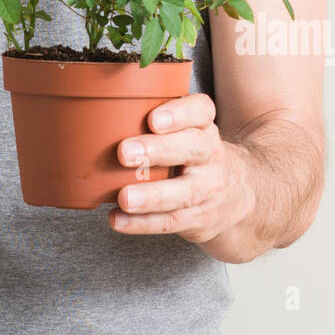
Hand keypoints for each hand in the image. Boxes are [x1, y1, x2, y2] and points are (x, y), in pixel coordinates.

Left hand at [108, 92, 254, 246]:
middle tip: (124, 152)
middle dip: (158, 150)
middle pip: (193, 148)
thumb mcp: (187, 128)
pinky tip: (118, 219)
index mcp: (204, 125)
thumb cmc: (193, 152)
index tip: (153, 119)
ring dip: (151, 196)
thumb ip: (152, 117)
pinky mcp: (199, 218)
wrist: (239, 194)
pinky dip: (142, 223)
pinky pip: (171, 221)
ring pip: (184, 192)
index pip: (200, 111)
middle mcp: (211, 154)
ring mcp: (208, 188)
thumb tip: (95, 111)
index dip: (178, 114)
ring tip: (124, 197)